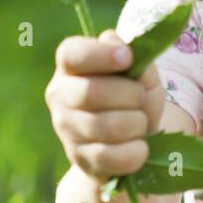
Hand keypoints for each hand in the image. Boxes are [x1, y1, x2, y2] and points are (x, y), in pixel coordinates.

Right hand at [45, 28, 167, 181]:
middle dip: (131, 95)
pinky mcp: (80, 159)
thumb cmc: (132, 100)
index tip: (127, 58)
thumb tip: (115, 43)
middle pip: (92, 92)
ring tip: (140, 123)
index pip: (72, 54)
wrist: (125, 144)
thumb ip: (135, 57)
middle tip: (141, 99)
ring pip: (108, 126)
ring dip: (137, 123)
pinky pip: (113, 156)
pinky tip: (139, 146)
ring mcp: (66, 129)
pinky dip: (137, 151)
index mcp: (70, 66)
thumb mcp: (142, 75)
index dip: (100, 54)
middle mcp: (60, 95)